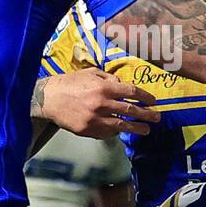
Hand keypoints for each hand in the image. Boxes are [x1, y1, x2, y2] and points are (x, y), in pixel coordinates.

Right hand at [37, 69, 160, 137]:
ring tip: (146, 130)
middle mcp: (101, 104)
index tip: (153, 101)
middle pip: (130, 110)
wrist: (48, 99)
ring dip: (136, 128)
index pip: (131, 92)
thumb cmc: (69, 83)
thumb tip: (122, 85)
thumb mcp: (90, 73)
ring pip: (122, 125)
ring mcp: (95, 119)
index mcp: (103, 88)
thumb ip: (108, 79)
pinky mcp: (88, 130)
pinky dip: (116, 131)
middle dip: (147, 114)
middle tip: (157, 117)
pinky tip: (123, 130)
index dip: (145, 96)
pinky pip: (107, 132)